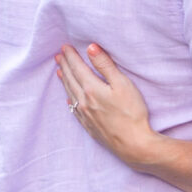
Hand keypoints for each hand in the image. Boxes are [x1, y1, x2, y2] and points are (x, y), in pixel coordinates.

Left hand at [55, 44, 162, 169]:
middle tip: (58, 55)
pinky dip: (69, 99)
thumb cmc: (132, 113)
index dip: (71, 56)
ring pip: (70, 93)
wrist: (133, 144)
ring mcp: (85, 115)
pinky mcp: (89, 126)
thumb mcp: (122, 84)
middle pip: (71, 79)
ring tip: (60, 71)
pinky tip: (68, 99)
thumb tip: (91, 48)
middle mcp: (84, 102)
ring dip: (64, 80)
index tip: (65, 47)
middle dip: (64, 66)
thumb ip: (106, 65)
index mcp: (91, 89)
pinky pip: (74, 109)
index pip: (77, 68)